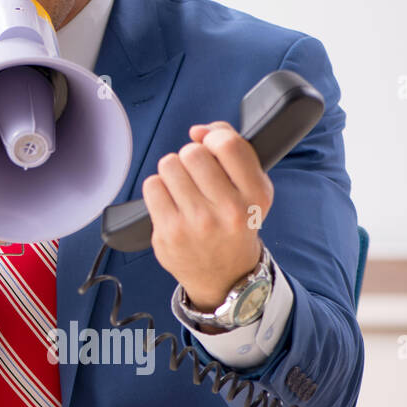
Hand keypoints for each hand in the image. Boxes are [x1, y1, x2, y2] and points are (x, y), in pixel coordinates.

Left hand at [141, 121, 272, 310]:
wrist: (225, 275)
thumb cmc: (235, 223)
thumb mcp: (252, 189)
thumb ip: (233, 150)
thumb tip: (198, 130)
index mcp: (255, 196)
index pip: (227, 145)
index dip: (213, 138)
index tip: (210, 147)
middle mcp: (229, 210)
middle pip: (192, 152)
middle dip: (190, 157)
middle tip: (196, 176)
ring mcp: (197, 223)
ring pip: (168, 165)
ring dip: (173, 172)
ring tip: (184, 190)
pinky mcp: (169, 233)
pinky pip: (152, 186)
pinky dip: (158, 189)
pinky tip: (171, 203)